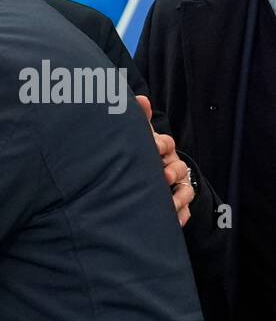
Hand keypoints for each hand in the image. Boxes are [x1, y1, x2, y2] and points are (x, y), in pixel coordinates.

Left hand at [136, 95, 191, 226]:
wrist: (137, 177)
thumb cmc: (139, 152)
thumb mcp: (137, 137)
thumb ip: (138, 119)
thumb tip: (140, 98)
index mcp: (160, 149)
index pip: (165, 144)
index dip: (160, 145)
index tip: (153, 148)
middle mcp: (171, 166)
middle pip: (178, 167)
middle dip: (173, 172)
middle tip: (164, 177)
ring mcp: (176, 185)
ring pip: (184, 190)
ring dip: (178, 197)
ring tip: (170, 204)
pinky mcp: (176, 203)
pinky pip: (183, 210)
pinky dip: (180, 216)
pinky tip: (174, 222)